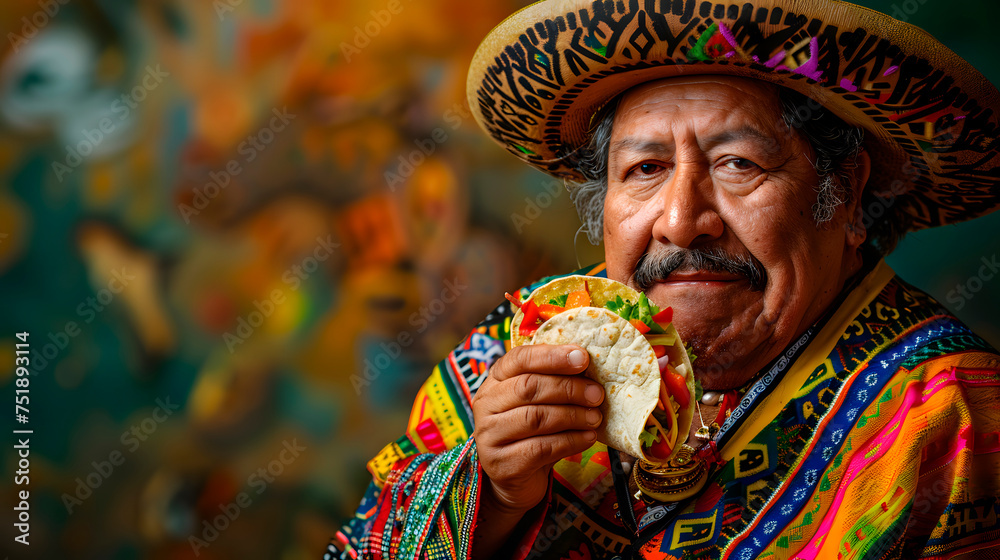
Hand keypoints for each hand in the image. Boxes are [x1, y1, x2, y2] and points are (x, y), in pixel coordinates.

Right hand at [472, 344, 604, 517]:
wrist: (514, 478)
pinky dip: (570, 441)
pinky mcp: (502, 464)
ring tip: (595, 418)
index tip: (583, 358)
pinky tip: (588, 438)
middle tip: (596, 394)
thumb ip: (554, 382)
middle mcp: (486, 404)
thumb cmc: (531, 431)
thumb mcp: (538, 402)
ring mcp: (490, 435)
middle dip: (568, 388)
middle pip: (528, 388)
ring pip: (535, 418)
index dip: (552, 356)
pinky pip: (541, 448)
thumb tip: (587, 365)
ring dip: (572, 416)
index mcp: (495, 380)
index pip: (519, 359)